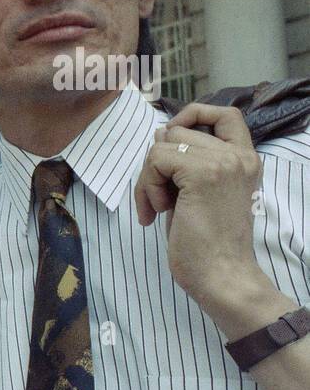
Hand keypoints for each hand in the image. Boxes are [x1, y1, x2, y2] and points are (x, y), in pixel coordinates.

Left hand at [133, 104, 269, 315]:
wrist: (222, 275)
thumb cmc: (207, 244)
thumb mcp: (195, 194)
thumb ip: (186, 163)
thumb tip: (161, 132)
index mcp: (244, 160)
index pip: (224, 114)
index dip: (192, 116)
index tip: (170, 142)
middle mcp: (238, 155)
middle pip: (177, 131)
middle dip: (156, 163)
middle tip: (158, 198)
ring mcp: (222, 162)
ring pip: (161, 145)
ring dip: (148, 178)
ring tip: (159, 208)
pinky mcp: (203, 173)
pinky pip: (155, 160)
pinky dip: (146, 187)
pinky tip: (157, 212)